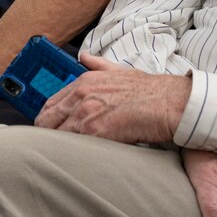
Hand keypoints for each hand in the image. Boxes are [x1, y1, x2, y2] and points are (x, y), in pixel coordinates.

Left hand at [34, 52, 190, 143]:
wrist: (169, 102)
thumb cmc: (149, 90)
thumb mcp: (119, 70)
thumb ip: (98, 64)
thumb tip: (84, 57)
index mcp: (84, 81)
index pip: (51, 103)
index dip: (47, 118)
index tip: (48, 128)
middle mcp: (80, 95)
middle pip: (47, 120)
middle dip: (46, 134)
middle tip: (51, 147)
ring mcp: (86, 113)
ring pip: (56, 135)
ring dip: (58, 146)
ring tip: (60, 157)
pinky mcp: (95, 131)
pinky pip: (73, 145)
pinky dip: (71, 152)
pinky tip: (74, 159)